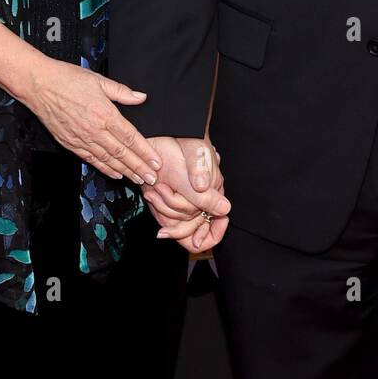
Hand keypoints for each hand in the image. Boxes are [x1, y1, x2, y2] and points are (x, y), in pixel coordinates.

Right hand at [26, 58, 162, 184]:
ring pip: (108, 160)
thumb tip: (141, 97)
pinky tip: (115, 174)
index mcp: (105, 114)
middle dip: (139, 168)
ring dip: (125, 171)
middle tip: (152, 179)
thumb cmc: (67, 79)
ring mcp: (82, 139)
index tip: (156, 162)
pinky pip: (91, 159)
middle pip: (122, 153)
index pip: (131, 138)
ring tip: (138, 180)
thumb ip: (122, 92)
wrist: (39, 85)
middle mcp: (95, 130)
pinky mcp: (70, 143)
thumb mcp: (99, 80)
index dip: (145, 152)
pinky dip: (104, 168)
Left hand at [145, 136, 230, 252]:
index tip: (198, 242)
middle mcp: (201, 198)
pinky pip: (166, 213)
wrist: (159, 136)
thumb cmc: (184, 145)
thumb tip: (225, 210)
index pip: (219, 221)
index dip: (212, 235)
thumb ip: (207, 194)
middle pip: (194, 227)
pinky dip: (158, 206)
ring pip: (177, 220)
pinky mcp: (170, 195)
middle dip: (179, 222)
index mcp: (213, 191)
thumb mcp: (196, 170)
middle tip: (165, 219)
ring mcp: (185, 197)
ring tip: (154, 191)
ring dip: (164, 208)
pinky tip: (152, 193)